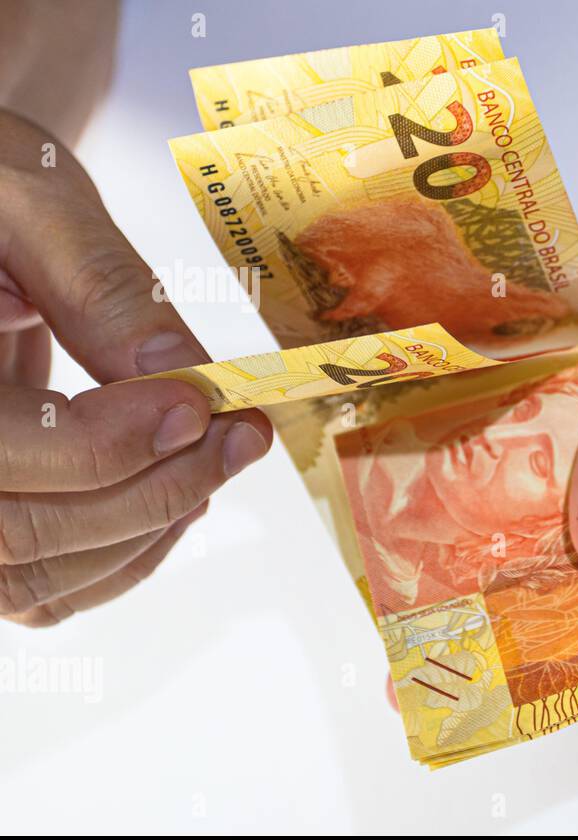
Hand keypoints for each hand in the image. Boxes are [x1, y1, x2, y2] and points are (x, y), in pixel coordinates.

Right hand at [0, 110, 271, 625]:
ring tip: (216, 459)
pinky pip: (38, 586)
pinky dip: (120, 555)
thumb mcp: (27, 200)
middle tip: (240, 436)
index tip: (199, 402)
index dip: (109, 443)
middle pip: (17, 534)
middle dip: (152, 491)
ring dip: (146, 531)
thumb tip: (178, 372)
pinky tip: (177, 495)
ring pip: (30, 578)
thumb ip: (99, 287)